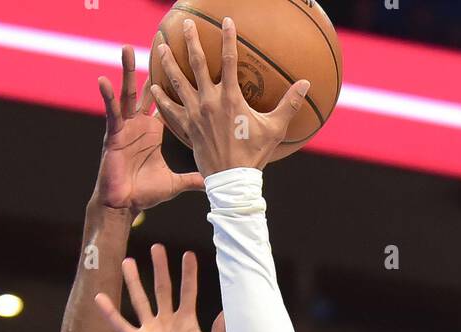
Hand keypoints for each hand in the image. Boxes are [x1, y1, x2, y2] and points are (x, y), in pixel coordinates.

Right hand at [95, 245, 227, 331]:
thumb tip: (229, 312)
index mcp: (188, 323)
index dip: (188, 275)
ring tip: (127, 261)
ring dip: (134, 282)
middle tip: (156, 247)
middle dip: (160, 269)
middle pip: (162, 289)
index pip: (187, 292)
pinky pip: (122, 325)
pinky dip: (110, 313)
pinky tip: (100, 297)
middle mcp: (169, 323)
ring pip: (141, 301)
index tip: (188, 255)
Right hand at [97, 46, 204, 211]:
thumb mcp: (175, 183)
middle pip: (147, 90)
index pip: (166, 103)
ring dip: (126, 72)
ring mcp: (127, 127)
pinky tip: (103, 80)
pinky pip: (111, 112)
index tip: (181, 64)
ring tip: (126, 49)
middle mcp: (141, 125)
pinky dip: (107, 97)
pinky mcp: (114, 134)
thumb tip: (213, 182)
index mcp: (155, 132)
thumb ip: (193, 179)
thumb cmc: (146, 194)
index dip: (171, 85)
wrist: (124, 205)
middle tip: (158, 43)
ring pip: (128, 94)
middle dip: (150, 68)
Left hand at [153, 17, 309, 175]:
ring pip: (178, 82)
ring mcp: (195, 114)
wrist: (232, 181)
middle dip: (192, 41)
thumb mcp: (275, 129)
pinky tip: (154, 87)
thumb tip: (307, 84)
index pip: (229, 60)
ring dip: (169, 63)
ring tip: (161, 46)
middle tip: (187, 25)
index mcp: (231, 98)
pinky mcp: (186, 128)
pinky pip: (170, 111)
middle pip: (197, 64)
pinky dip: (161, 99)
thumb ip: (289, 104)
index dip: (228, 38)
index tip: (226, 21)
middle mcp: (209, 101)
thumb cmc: (254, 155)